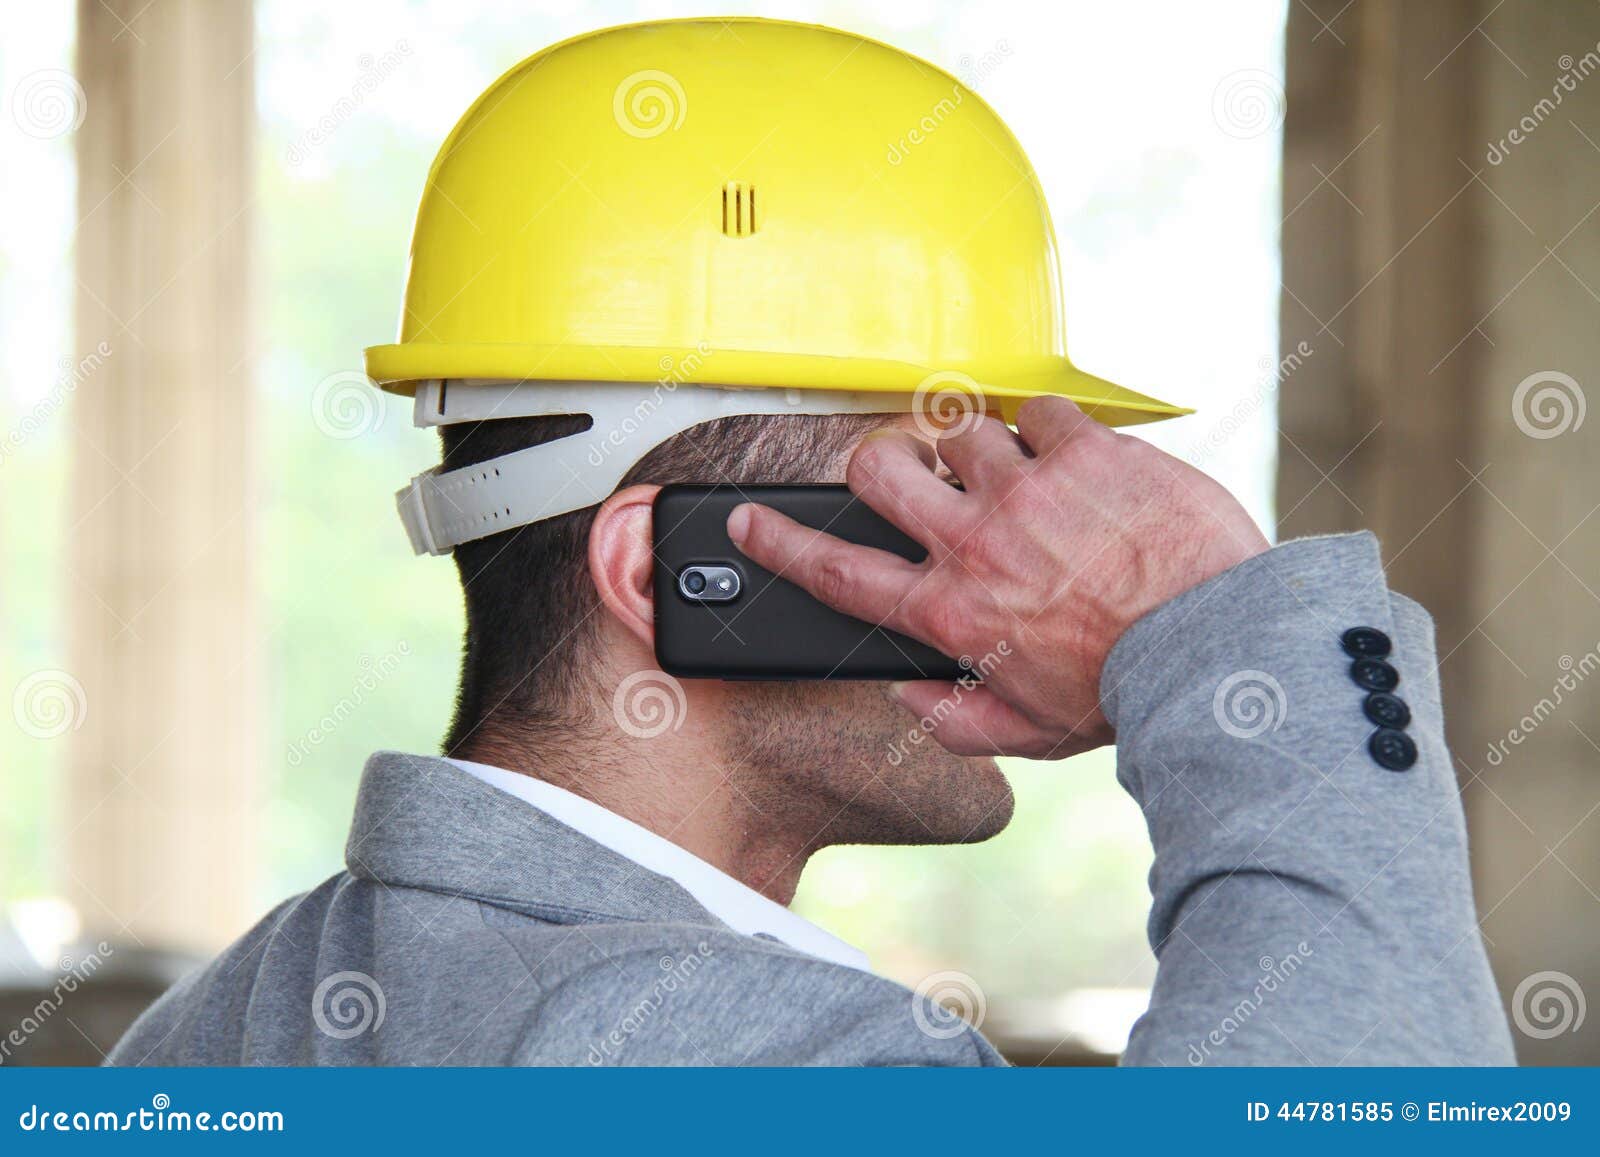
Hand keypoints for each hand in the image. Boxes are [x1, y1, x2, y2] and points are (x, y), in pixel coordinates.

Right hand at [725, 397, 1268, 758]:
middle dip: (877, 468)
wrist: (1212, 644)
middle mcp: (974, 542)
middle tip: (906, 478)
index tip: (751, 520)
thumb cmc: (1126, 692)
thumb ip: (955, 723)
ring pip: (956, 431)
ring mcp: (1026, 488)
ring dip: (971, 449)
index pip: (837, 572)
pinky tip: (1064, 451)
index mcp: (950, 612)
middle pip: (878, 472)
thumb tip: (909, 699)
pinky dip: (1043, 425)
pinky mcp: (1082, 451)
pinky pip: (1037, 411)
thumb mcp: (1030, 734)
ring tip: (1010, 471)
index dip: (780, 543)